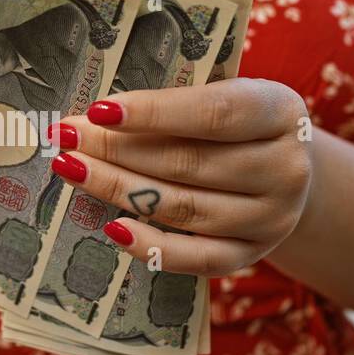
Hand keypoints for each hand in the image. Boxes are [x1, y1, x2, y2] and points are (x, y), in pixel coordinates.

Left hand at [47, 78, 311, 276]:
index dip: (153, 112)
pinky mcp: (251, 255)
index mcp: (280, 112)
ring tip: (72, 170)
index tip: (98, 110)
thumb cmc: (240, 125)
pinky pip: (197, 258)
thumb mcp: (229, 96)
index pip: (213, 113)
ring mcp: (271, 218)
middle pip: (187, 163)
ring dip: (118, 189)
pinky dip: (152, 246)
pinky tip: (111, 229)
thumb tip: (95, 116)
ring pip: (184, 208)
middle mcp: (285, 168)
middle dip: (117, 150)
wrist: (287, 172)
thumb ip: (178, 103)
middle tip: (67, 138)